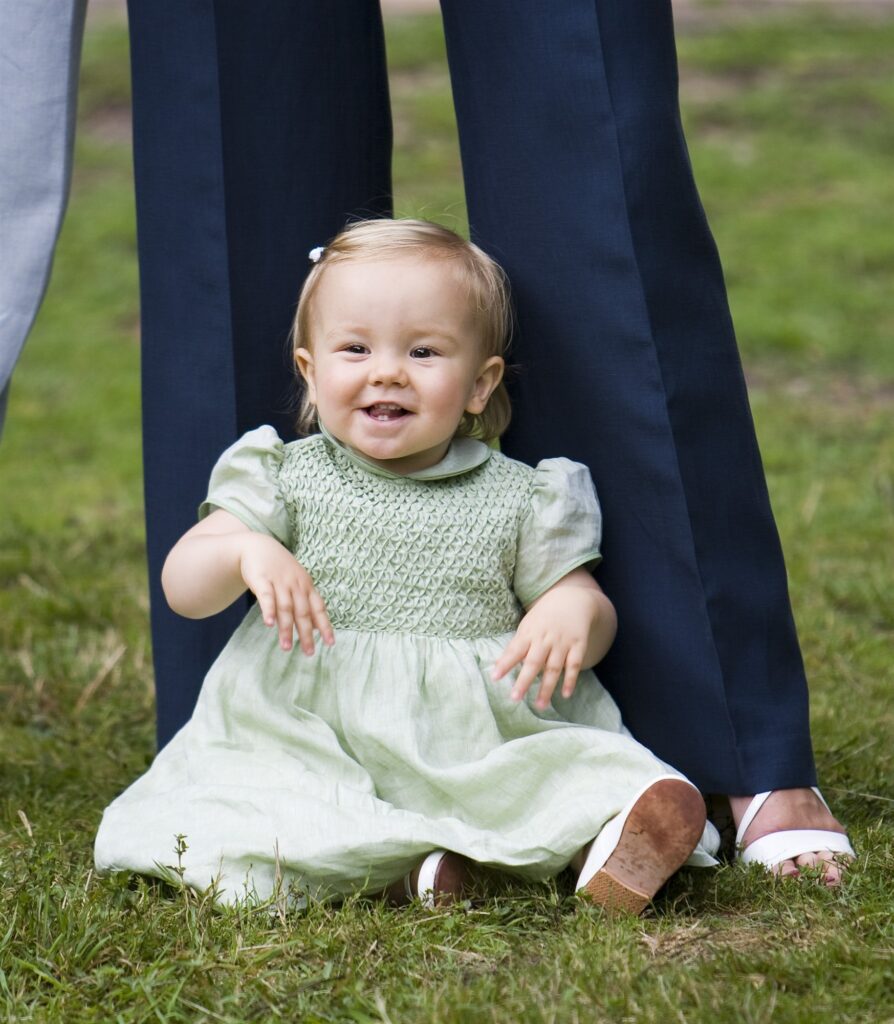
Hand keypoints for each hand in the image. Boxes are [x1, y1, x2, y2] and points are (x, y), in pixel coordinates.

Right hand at [238, 534, 333, 653]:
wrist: (258, 546)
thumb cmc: (280, 569)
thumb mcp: (297, 582)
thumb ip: (305, 603)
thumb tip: (316, 627)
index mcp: (306, 586)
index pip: (318, 608)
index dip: (325, 625)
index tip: (330, 643)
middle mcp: (296, 585)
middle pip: (303, 612)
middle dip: (306, 634)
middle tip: (309, 653)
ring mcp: (279, 582)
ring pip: (285, 608)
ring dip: (286, 629)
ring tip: (287, 647)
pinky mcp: (262, 580)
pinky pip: (267, 597)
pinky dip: (269, 610)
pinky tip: (270, 624)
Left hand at [491, 582, 609, 709]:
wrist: (573, 599)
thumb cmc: (544, 617)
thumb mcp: (527, 626)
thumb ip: (516, 646)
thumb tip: (498, 665)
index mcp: (530, 633)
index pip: (514, 650)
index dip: (504, 664)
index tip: (494, 677)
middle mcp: (545, 639)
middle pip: (533, 662)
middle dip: (524, 681)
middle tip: (515, 698)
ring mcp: (563, 643)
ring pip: (554, 668)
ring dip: (547, 687)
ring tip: (540, 705)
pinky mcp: (578, 646)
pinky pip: (574, 665)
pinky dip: (570, 680)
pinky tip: (565, 694)